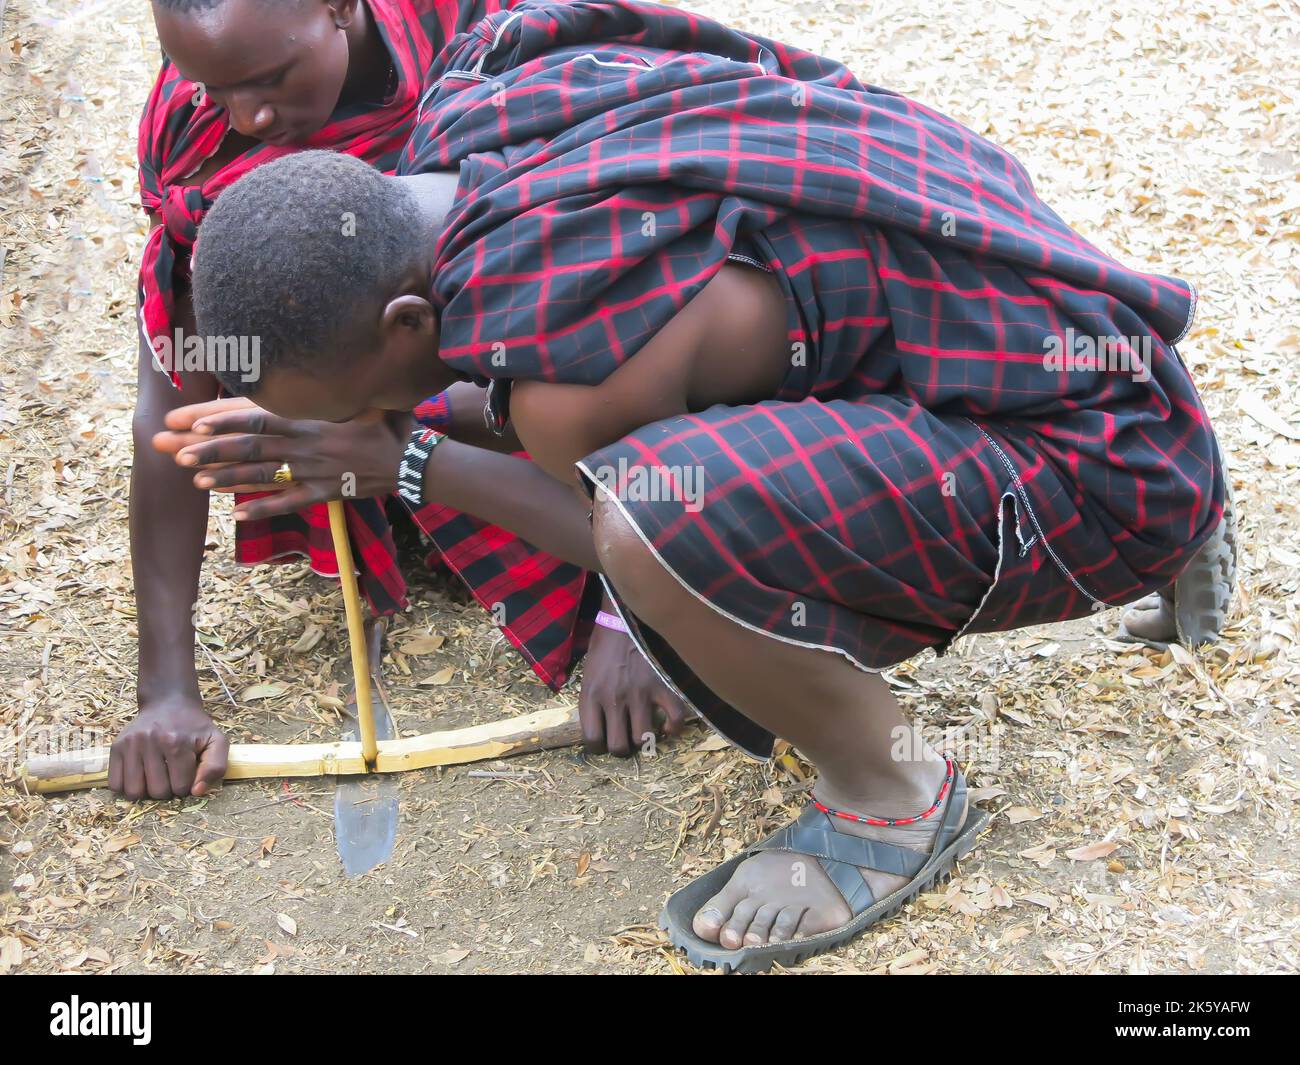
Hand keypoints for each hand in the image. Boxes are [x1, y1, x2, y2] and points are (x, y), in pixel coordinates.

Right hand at [108, 696, 229, 799]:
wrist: (169, 703)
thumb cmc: (194, 726)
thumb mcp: (216, 741)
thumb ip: (215, 767)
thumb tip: (196, 792)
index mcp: (178, 742)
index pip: (180, 787)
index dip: (185, 787)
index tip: (185, 775)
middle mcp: (152, 742)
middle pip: (156, 791)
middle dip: (167, 791)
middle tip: (170, 777)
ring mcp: (131, 744)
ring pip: (134, 791)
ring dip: (146, 792)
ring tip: (154, 779)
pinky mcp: (116, 747)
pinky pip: (114, 784)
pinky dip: (126, 788)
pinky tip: (139, 777)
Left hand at [158, 402, 410, 521]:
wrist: (414, 460)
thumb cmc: (391, 423)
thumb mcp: (366, 394)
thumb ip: (341, 382)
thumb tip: (330, 354)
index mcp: (311, 421)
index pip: (258, 419)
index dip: (225, 420)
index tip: (195, 421)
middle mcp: (306, 447)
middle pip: (250, 449)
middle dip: (212, 451)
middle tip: (178, 454)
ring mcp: (313, 472)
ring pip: (262, 475)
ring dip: (227, 478)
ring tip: (196, 481)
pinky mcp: (325, 493)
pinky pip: (289, 502)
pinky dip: (263, 508)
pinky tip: (236, 514)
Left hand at [579, 619, 688, 755]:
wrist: (626, 615)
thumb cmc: (605, 643)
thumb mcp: (588, 672)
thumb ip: (592, 699)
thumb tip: (598, 726)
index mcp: (591, 694)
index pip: (592, 740)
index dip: (598, 748)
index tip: (604, 742)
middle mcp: (614, 699)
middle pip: (619, 746)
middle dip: (622, 749)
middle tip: (625, 739)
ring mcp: (639, 693)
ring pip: (643, 739)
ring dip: (644, 740)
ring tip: (644, 731)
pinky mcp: (661, 686)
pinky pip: (674, 718)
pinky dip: (673, 728)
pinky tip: (668, 726)